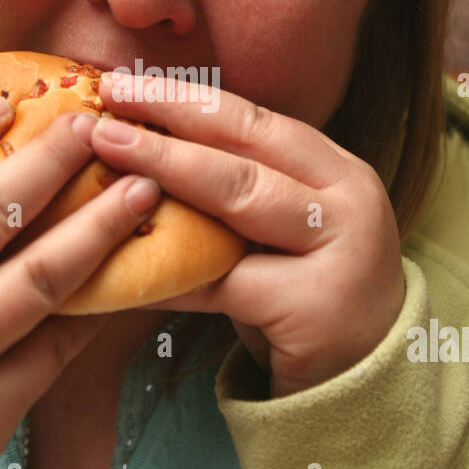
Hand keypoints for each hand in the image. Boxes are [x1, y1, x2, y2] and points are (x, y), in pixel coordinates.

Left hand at [73, 73, 405, 398]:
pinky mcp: (315, 307)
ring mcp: (341, 251)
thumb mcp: (280, 233)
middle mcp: (350, 200)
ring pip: (240, 199)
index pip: (255, 119)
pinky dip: (165, 273)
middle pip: (247, 147)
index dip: (187, 97)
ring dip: (165, 170)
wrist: (360, 387)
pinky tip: (117, 265)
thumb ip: (238, 188)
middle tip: (108, 100)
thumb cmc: (301, 299)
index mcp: (337, 171)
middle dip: (170, 119)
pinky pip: (221, 283)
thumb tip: (142, 139)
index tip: (126, 80)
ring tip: (107, 154)